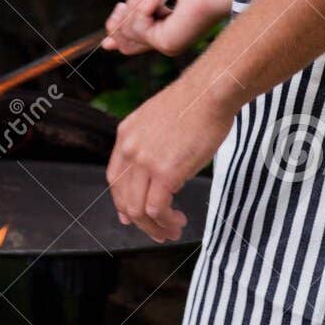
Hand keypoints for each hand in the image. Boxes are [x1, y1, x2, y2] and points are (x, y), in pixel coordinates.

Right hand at [101, 0, 236, 56]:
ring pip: (128, 32)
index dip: (118, 38)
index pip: (136, 38)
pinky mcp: (166, 44)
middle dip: (118, 22)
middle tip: (122, 5)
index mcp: (165, 21)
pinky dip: (142, 8)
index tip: (106, 41)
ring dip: (134, 6)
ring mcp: (165, 42)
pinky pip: (137, 28)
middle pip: (126, 42)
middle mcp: (165, 35)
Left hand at [106, 75, 234, 242]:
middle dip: (140, 221)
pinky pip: (157, 209)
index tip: (132, 216)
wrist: (210, 92)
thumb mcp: (160, 121)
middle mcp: (129, 148)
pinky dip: (166, 222)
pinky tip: (178, 221)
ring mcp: (145, 161)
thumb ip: (151, 146)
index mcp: (126, 134)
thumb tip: (158, 175)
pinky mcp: (165, 172)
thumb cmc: (196, 103)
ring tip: (171, 231)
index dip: (122, 202)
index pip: (114, 178)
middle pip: (124, 198)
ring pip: (138, 209)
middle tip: (158, 231)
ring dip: (154, 227)